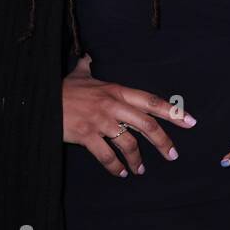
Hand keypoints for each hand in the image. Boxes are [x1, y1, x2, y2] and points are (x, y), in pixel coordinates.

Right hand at [62, 54, 196, 176]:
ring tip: (140, 170)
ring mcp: (100, 121)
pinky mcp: (85, 135)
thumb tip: (88, 56)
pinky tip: (120, 173)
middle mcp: (112, 105)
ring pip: (128, 143)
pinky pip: (106, 155)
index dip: (173, 112)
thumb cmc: (62, 89)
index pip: (151, 101)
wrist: (39, 100)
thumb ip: (87, 66)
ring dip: (137, 160)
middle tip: (173, 155)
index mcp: (116, 91)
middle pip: (146, 124)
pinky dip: (115, 167)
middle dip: (163, 142)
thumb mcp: (78, 75)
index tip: (191, 121)